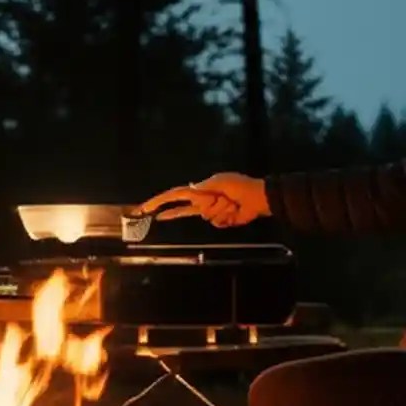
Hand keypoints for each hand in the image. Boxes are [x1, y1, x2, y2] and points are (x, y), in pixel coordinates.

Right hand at [139, 172, 269, 227]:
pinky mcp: (220, 222)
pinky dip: (226, 217)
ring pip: (205, 217)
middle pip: (184, 211)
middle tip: (215, 202)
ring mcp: (210, 213)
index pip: (175, 196)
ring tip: (232, 203)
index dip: (160, 201)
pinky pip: (216, 224)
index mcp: (200, 191)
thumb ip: (203, 186)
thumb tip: (189, 188)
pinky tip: (234, 211)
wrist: (259, 198)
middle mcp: (202, 202)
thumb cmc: (240, 186)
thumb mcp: (220, 181)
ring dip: (220, 209)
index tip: (146, 208)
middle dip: (190, 209)